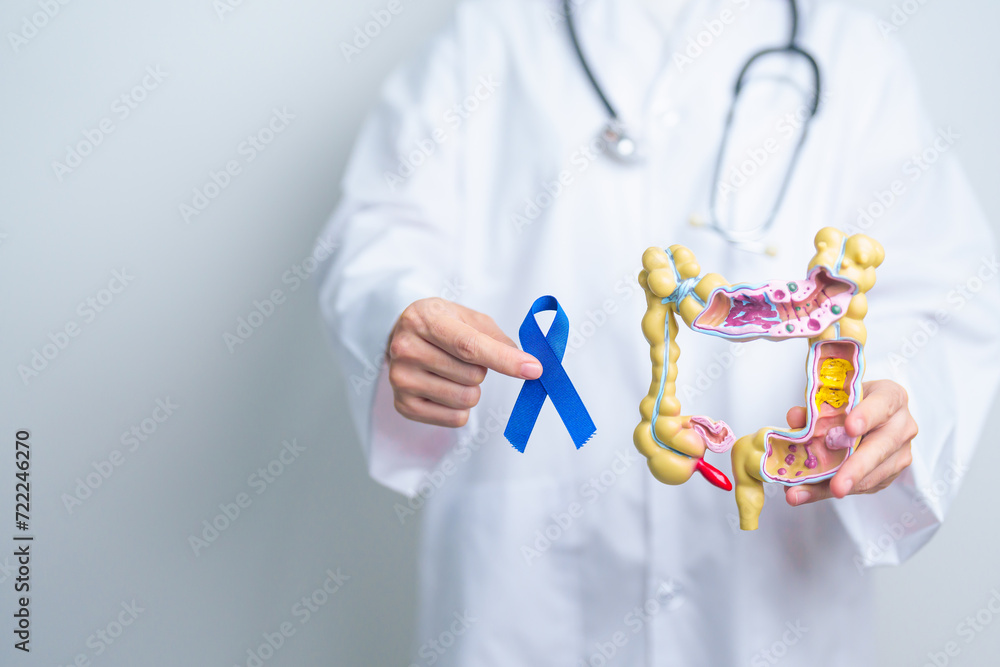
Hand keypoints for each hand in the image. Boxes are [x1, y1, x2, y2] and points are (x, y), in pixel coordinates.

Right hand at [386, 298, 541, 427]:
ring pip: (466, 399)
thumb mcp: (467, 318)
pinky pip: (455, 418)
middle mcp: (406, 349)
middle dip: (480, 369)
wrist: (401, 337)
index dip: (504, 359)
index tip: (533, 369)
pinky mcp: (403, 405)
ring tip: (451, 372)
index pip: (469, 346)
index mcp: (423, 319)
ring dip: (470, 388)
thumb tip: (527, 364)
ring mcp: (401, 379)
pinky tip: (443, 388)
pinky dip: (460, 407)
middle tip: (460, 357)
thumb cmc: (441, 325)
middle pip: (472, 375)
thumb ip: (497, 338)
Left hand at [785, 379, 917, 506]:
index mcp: (890, 397)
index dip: (866, 416)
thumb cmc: (853, 403)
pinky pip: (863, 486)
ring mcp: (900, 452)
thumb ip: (814, 408)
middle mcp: (901, 426)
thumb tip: (796, 417)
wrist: (871, 414)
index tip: (850, 428)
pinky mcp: (891, 473)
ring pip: (872, 475)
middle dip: (855, 469)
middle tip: (836, 486)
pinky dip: (832, 490)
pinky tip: (810, 491)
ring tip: (804, 493)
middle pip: (880, 449)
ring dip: (836, 486)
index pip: (882, 404)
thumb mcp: (835, 398)